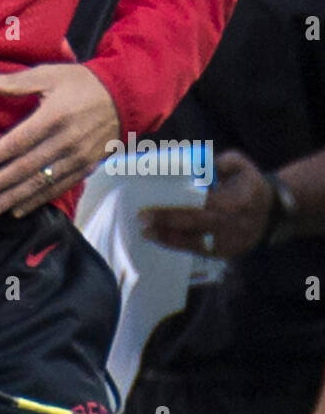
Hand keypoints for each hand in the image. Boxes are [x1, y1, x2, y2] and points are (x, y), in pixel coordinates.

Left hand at [0, 64, 119, 218]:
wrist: (124, 97)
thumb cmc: (82, 84)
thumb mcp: (49, 74)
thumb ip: (14, 81)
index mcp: (54, 116)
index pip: (18, 141)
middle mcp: (65, 141)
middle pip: (26, 167)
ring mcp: (77, 157)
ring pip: (41, 183)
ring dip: (14, 198)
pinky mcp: (86, 168)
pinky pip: (58, 188)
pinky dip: (37, 201)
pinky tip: (19, 209)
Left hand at [140, 150, 273, 259]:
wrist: (272, 214)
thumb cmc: (249, 185)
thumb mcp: (241, 166)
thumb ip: (223, 161)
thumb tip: (200, 166)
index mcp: (237, 201)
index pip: (204, 204)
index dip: (180, 205)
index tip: (158, 202)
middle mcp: (233, 224)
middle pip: (195, 223)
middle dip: (167, 222)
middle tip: (142, 217)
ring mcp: (229, 242)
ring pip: (194, 242)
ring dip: (168, 237)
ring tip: (145, 232)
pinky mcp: (224, 252)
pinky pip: (197, 250)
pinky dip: (178, 245)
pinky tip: (160, 239)